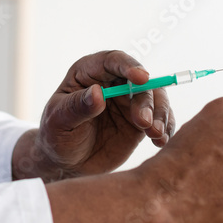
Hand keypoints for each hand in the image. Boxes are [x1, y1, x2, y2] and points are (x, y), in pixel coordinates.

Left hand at [33, 51, 174, 176]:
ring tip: (156, 134)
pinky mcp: (140, 121)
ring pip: (155, 98)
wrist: (66, 162)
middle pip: (139, 81)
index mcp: (89, 72)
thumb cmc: (56, 135)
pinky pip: (160, 118)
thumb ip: (77, 107)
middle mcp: (113, 82)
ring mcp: (129, 101)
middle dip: (146, 100)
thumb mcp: (59, 121)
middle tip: (144, 123)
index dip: (128, 66)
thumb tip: (98, 93)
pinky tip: (161, 141)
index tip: (141, 78)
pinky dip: (166, 127)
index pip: (112, 61)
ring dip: (160, 114)